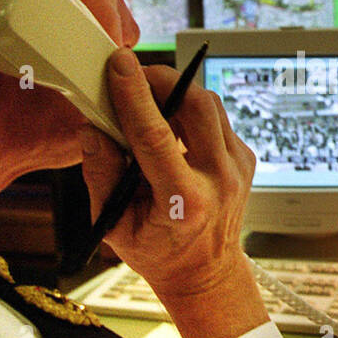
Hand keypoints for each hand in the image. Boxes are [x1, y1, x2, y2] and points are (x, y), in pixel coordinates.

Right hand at [80, 46, 266, 337]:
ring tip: (147, 98)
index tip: (119, 65)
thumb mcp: (113, 225)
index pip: (156, 137)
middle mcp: (220, 180)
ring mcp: (238, 167)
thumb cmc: (157, 252)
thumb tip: (93, 128)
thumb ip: (100, 175)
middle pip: (196, 105)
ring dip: (177, 92)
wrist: (205, 272)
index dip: (134, 96)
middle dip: (162, 79)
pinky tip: (169, 124)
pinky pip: (217, 118)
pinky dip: (190, 111)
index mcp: (185, 202)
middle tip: (132, 75)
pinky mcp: (244, 157)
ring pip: (210, 104)